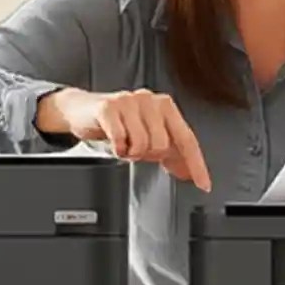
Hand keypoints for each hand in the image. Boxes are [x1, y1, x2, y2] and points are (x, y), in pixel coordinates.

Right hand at [37, 87, 210, 191]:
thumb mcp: (148, 135)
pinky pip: (120, 140)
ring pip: (142, 144)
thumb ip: (170, 152)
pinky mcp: (108, 107)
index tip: (203, 184)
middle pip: (162, 144)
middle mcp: (150, 100)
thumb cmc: (118, 123)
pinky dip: (117, 148)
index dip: (196, 163)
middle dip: (148, 155)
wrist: (82, 110)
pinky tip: (114, 142)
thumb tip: (189, 172)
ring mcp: (128, 102)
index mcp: (165, 106)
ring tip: (124, 144)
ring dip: (131, 152)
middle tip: (135, 149)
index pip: (187, 138)